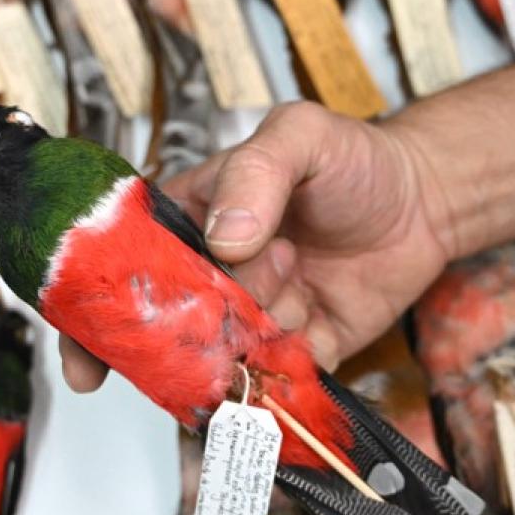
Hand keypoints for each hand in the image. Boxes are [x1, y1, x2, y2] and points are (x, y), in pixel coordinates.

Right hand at [59, 101, 456, 391]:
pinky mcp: (301, 348)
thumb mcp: (300, 136)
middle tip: (259, 277)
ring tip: (302, 270)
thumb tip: (223, 239)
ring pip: (230, 353)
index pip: (127, 271)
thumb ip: (256, 174)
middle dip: (209, 316)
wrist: (425, 200)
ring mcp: (255, 316)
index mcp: (191, 220)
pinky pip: (282, 377)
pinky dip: (296, 360)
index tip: (89, 362)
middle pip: (175, 326)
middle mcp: (214, 275)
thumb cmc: (353, 159)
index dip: (99, 317)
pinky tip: (318, 317)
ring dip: (266, 323)